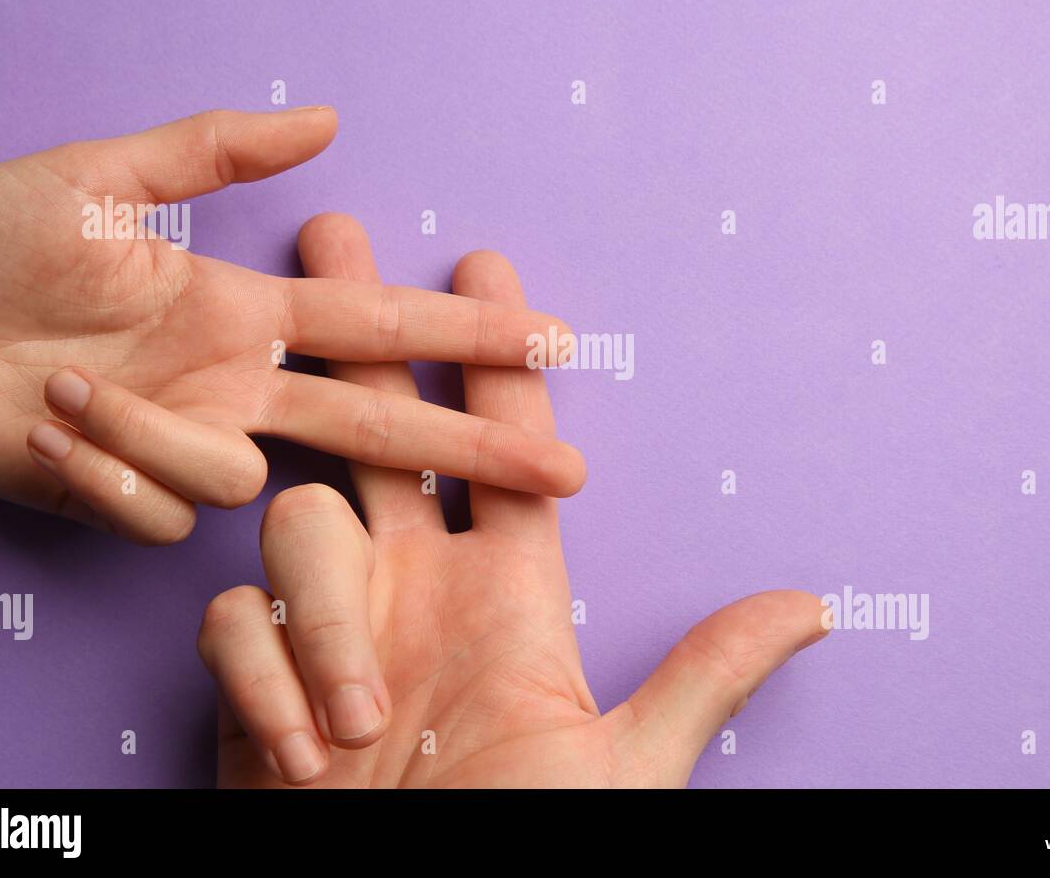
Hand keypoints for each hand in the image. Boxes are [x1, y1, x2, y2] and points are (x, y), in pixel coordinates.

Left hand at [0, 110, 583, 543]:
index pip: (382, 327)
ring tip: (61, 391)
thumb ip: (217, 151)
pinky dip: (99, 473)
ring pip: (238, 479)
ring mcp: (187, 447)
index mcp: (243, 316)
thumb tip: (327, 118)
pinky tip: (44, 436)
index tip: (548, 343)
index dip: (465, 335)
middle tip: (559, 473)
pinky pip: (158, 512)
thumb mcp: (102, 180)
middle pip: (381, 426)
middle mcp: (237, 388)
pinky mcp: (130, 500)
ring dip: (146, 435)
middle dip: (471, 447)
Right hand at [197, 218, 827, 786]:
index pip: (500, 443)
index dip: (496, 358)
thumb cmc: (516, 841)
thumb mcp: (620, 766)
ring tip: (354, 719)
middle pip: (384, 425)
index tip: (484, 269)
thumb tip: (815, 606)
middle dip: (361, 335)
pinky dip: (262, 678)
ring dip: (320, 618)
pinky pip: (234, 625)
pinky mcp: (260, 674)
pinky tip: (299, 749)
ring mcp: (337, 623)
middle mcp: (417, 585)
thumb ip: (704, 678)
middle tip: (335, 233)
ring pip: (297, 525)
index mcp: (509, 591)